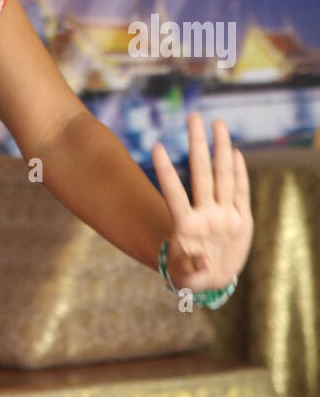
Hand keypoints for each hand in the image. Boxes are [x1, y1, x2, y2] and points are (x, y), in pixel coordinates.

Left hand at [151, 112, 253, 292]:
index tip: (156, 146)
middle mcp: (205, 215)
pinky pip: (241, 192)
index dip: (166, 172)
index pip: (174, 194)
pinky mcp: (240, 220)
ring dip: (221, 150)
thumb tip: (202, 263)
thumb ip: (192, 269)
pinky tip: (236, 153)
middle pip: (201, 174)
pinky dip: (240, 174)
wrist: (212, 279)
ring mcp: (222, 215)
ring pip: (222, 176)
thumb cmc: (192, 276)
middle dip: (198, 145)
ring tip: (217, 124)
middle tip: (193, 116)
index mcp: (187, 227)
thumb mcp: (188, 279)